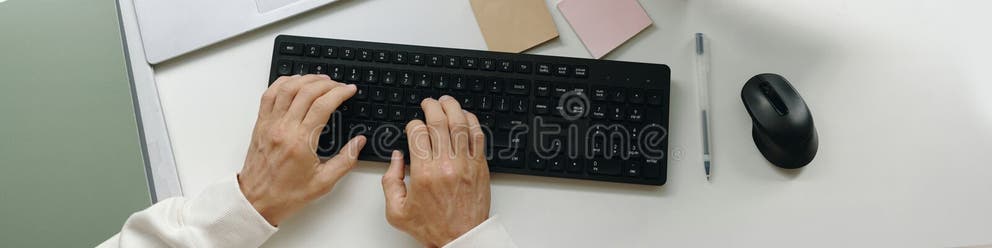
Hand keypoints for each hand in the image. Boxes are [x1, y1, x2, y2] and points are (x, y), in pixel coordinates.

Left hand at [239, 74, 365, 225]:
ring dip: (306, 79)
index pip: (322, 105)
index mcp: (301, 142)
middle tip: (338, 85)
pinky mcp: (261, 124)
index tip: (349, 90)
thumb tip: (358, 142)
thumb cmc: (286, 194)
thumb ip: (345, 160)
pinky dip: (283, 83)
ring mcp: (270, 124)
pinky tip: (294, 82)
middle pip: (306, 92)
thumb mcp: (324, 182)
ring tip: (320, 79)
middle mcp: (284, 128)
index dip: (339, 93)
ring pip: (287, 88)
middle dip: (327, 83)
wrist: (257, 201)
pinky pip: (269, 94)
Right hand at [381, 95, 490, 246]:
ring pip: (460, 125)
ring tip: (446, 102)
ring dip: (453, 108)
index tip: (412, 126)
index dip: (413, 123)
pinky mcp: (480, 167)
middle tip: (428, 103)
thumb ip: (390, 181)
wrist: (460, 237)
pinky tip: (466, 116)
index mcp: (423, 173)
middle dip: (431, 107)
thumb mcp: (396, 211)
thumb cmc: (432, 227)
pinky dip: (472, 122)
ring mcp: (465, 164)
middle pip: (439, 122)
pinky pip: (478, 137)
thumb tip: (396, 158)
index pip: (417, 133)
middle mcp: (445, 165)